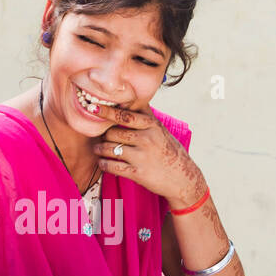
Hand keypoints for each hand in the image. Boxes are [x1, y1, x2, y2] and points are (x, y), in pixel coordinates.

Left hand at [88, 100, 207, 207]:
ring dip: (100, 150)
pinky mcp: (137, 173)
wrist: (183, 177)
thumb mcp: (161, 129)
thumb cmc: (169, 151)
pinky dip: (104, 164)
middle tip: (99, 137)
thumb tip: (131, 98)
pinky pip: (112, 166)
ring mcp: (142, 157)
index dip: (107, 111)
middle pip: (113, 132)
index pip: (125, 115)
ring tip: (98, 150)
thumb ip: (146, 115)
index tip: (93, 108)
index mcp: (152, 126)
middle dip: (103, 135)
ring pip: (110, 149)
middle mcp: (147, 139)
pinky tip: (102, 162)